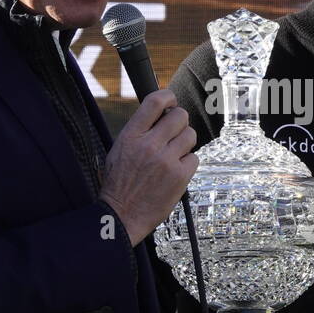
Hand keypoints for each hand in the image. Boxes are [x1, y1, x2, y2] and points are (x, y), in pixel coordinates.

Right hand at [99, 89, 196, 245]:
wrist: (121, 215)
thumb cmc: (119, 184)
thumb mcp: (119, 150)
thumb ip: (138, 131)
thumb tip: (159, 114)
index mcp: (131, 136)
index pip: (155, 102)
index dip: (168, 97)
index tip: (171, 101)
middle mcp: (149, 145)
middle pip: (179, 116)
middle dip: (179, 122)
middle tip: (174, 132)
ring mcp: (166, 161)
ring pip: (190, 135)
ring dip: (185, 142)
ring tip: (174, 154)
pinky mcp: (180, 177)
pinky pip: (194, 158)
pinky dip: (188, 163)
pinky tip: (176, 171)